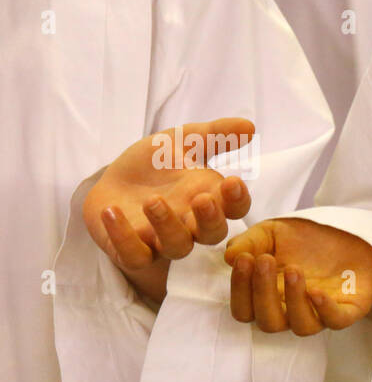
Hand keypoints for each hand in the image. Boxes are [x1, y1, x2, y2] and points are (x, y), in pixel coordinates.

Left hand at [84, 118, 254, 304]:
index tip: (233, 182)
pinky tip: (112, 211)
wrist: (112, 181)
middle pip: (211, 234)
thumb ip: (214, 135)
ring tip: (152, 200)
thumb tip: (249, 126)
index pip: (234, 208)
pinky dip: (123, 237)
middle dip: (210, 219)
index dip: (237, 200)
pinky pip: (133, 255)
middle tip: (202, 199)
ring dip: (167, 226)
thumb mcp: (182, 141)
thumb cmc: (154, 165)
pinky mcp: (132, 249)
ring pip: (176, 247)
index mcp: (208, 199)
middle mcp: (190, 225)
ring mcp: (162, 240)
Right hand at [224, 218, 371, 334]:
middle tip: (265, 260)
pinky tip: (316, 291)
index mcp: (268, 296)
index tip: (244, 259)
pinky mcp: (347, 310)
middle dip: (263, 292)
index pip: (245, 309)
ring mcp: (319, 313)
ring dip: (293, 300)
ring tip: (294, 270)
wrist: (349, 233)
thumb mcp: (272, 232)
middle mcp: (291, 311)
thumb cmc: (306, 239)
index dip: (240, 290)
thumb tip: (229, 256)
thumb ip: (249, 242)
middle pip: (268, 322)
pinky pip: (335, 321)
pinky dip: (325, 310)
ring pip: (301, 327)